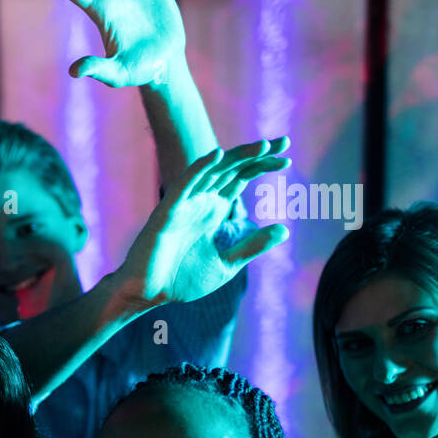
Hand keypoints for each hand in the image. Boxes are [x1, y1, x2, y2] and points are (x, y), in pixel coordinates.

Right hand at [117, 138, 291, 308]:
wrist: (149, 295)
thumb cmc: (182, 280)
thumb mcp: (227, 264)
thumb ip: (252, 245)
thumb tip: (285, 229)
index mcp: (213, 211)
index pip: (240, 179)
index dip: (261, 166)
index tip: (287, 158)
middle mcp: (200, 202)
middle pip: (231, 170)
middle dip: (256, 155)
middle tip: (283, 143)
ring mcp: (184, 205)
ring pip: (212, 172)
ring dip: (235, 157)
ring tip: (262, 146)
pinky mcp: (167, 212)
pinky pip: (184, 185)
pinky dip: (199, 168)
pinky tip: (217, 155)